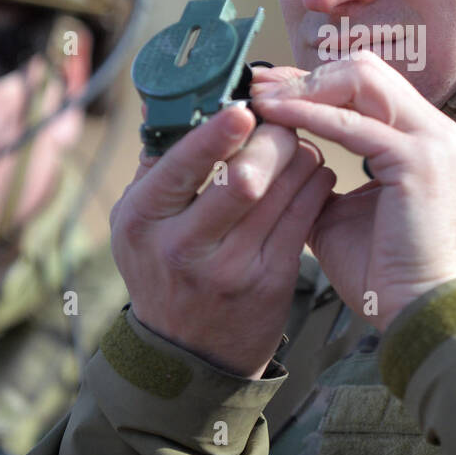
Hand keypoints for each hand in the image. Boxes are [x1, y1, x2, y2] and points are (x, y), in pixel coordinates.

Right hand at [109, 99, 335, 378]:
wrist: (186, 353)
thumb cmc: (162, 267)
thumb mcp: (139, 220)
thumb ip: (156, 164)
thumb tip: (170, 101)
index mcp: (143, 220)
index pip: (181, 166)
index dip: (216, 133)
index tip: (244, 108)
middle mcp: (183, 247)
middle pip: (244, 178)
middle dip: (274, 139)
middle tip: (284, 121)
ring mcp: (229, 269)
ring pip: (283, 192)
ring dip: (301, 156)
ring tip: (300, 143)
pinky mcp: (269, 283)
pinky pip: (304, 217)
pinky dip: (316, 185)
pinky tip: (314, 174)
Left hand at [250, 52, 455, 331]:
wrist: (414, 308)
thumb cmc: (380, 267)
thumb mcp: (336, 208)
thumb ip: (312, 176)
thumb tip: (272, 155)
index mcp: (416, 135)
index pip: (361, 82)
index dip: (311, 79)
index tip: (266, 88)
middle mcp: (430, 127)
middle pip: (362, 68)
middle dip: (305, 75)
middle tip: (258, 87)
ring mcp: (429, 139)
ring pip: (361, 80)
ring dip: (305, 87)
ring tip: (262, 99)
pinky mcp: (418, 160)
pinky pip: (355, 124)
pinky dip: (311, 115)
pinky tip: (277, 118)